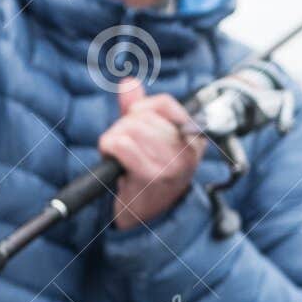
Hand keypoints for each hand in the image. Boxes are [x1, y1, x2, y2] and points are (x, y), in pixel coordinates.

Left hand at [98, 79, 205, 229]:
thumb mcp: (149, 140)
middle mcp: (187, 152)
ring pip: (129, 128)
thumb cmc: (147, 175)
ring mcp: (170, 165)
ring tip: (119, 155)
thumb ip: (140, 110)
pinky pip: (120, 144)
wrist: (144, 218)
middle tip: (124, 147)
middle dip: (123, 126)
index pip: (164, 103)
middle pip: (142, 116)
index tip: (135, 121)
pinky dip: (108, 147)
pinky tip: (112, 159)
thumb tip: (128, 83)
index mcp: (192, 139)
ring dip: (114, 138)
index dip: (141, 108)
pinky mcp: (150, 176)